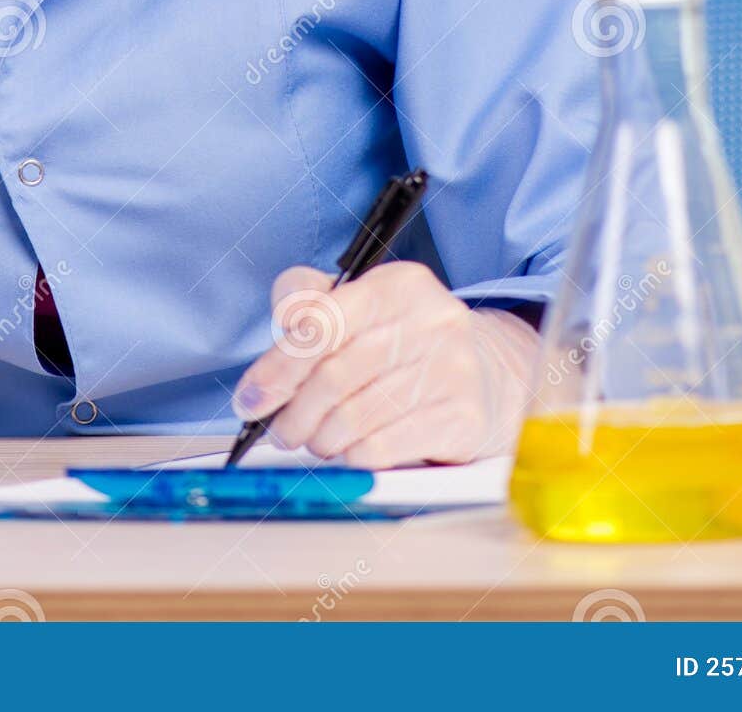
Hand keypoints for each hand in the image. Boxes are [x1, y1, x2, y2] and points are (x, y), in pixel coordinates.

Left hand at [231, 261, 540, 466]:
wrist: (490, 375)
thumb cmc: (407, 342)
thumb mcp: (363, 306)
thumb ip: (313, 302)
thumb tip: (282, 314)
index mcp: (398, 284)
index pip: (321, 322)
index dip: (277, 366)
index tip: (251, 398)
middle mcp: (431, 319)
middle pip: (334, 376)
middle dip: (294, 413)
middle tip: (279, 431)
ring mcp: (451, 369)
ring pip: (355, 417)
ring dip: (319, 439)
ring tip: (312, 441)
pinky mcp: (462, 418)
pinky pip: (383, 447)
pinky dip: (352, 456)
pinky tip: (349, 451)